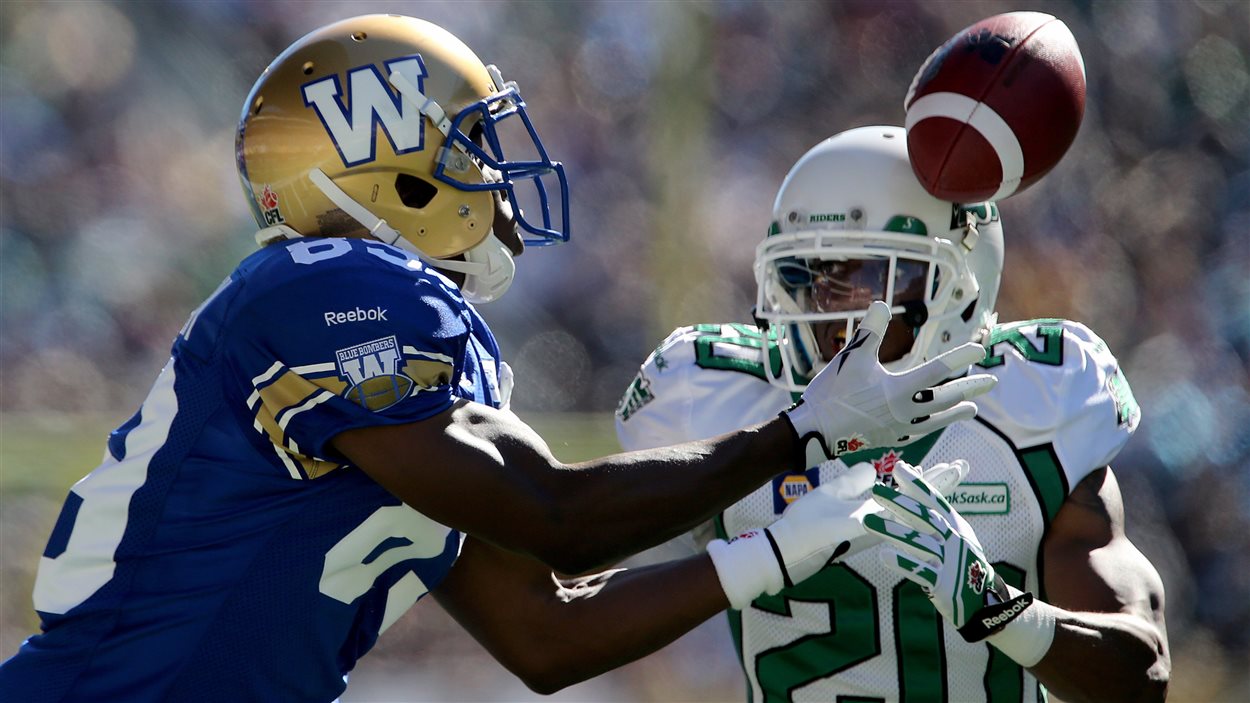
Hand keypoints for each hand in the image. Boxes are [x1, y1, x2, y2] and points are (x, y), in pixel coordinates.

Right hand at [707, 459, 970, 609]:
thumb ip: (854, 482)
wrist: (790, 552)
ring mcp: (875, 530)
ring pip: (909, 507)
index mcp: (878, 515)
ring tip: (944, 477)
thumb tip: (873, 472)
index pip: (915, 496)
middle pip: (919, 502)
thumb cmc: (807, 524)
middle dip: (940, 484)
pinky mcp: (866, 533)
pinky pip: (895, 513)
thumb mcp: (830, 496)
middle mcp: (882, 525)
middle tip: (962, 467)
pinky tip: (909, 494)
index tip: (956, 467)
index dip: (936, 480)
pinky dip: (906, 501)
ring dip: (926, 492)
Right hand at [782, 300, 996, 457]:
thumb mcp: (850, 358)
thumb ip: (869, 331)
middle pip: (945, 399)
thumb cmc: (832, 394)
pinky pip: (921, 431)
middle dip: (969, 389)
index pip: (938, 371)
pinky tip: (935, 422)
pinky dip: (934, 425)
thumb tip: (881, 304)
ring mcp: (899, 429)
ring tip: (972, 409)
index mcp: (899, 391)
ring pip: (937, 420)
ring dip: (955, 412)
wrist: (814, 432)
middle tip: (991, 382)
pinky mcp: (890, 439)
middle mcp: (905, 412)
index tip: (979, 349)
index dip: (960, 358)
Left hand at [864, 461, 1033, 641]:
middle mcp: (954, 540)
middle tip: (876, 490)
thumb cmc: (963, 564)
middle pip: (924, 517)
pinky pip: (920, 571)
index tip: (898, 468)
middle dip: (899, 502)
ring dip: (892, 530)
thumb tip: (914, 491)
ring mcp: (949, 562)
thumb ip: (935, 517)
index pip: (935, 501)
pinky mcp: (943, 584)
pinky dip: (902, 562)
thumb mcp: (956, 536)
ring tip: (868, 521)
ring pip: (918, 542)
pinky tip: (883, 555)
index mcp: (956, 526)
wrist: (984, 602)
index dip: (917, 484)